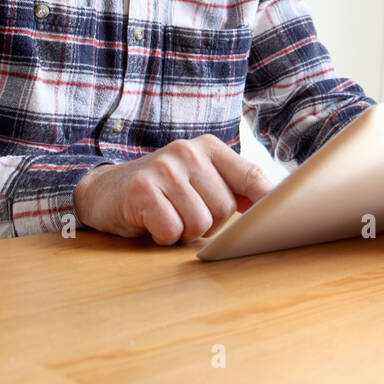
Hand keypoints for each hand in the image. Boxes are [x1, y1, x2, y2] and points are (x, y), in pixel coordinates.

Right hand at [73, 135, 271, 244]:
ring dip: (184, 232)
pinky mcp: (142, 189)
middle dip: (209, 223)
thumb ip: (235, 188)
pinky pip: (172, 231)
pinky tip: (151, 222)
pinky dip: (163, 236)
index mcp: (210, 147)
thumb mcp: (200, 179)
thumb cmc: (163, 191)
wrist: (105, 191)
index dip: (268, 204)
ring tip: (168, 216)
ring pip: (200, 223)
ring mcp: (165, 168)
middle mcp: (189, 151)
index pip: (253, 177)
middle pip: (225, 209)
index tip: (276, 222)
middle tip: (184, 213)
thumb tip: (277, 208)